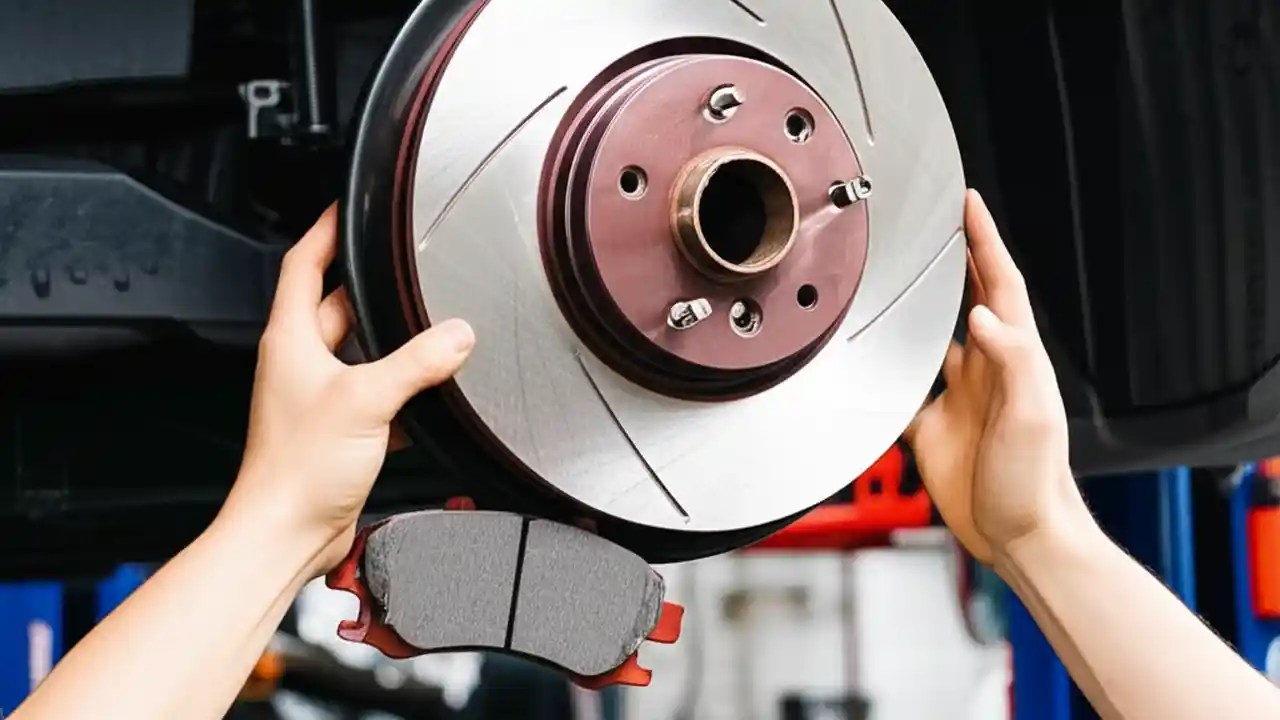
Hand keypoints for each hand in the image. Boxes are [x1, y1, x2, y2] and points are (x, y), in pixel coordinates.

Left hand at [224, 204, 474, 575]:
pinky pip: (372, 396)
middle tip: (403, 270)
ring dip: (390, 344)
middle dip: (369, 289)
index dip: (325, 232)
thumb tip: (458, 334)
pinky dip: (398, 391)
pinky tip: (425, 399)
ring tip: (426, 330)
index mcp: (290, 341)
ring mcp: (316, 398)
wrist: (286, 534)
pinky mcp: (336, 431)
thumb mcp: (367, 400)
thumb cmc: (298, 470)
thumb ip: (418, 363)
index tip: (347, 207)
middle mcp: (299, 364)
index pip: (303, 265)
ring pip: (358, 353)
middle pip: (335, 307)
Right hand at [904, 190, 1090, 563]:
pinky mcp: (933, 428)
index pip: (1000, 284)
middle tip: (935, 226)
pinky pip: (904, 392)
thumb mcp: (1032, 414)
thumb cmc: (1035, 480)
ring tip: (899, 277)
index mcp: (1014, 359)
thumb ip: (1010, 360)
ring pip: (933, 340)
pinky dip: (888, 376)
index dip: (986, 241)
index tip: (970, 204)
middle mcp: (986, 371)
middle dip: (955, 260)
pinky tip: (871, 365)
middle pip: (968, 300)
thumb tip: (979, 315)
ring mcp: (959, 398)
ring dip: (920, 309)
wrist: (1020, 535)